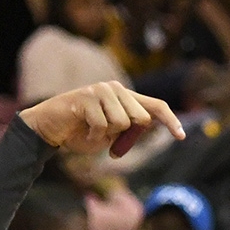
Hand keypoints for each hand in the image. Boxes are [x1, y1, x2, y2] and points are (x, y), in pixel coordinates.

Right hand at [16, 81, 184, 157]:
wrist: (48, 127)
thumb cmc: (79, 132)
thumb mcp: (108, 136)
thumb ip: (126, 133)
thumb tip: (143, 127)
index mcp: (125, 97)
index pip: (155, 106)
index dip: (170, 121)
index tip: (182, 136)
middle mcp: (116, 89)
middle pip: (140, 119)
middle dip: (126, 137)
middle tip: (106, 140)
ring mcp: (101, 90)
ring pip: (121, 124)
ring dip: (105, 137)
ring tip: (89, 132)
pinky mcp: (86, 97)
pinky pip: (101, 126)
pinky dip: (92, 137)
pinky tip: (81, 132)